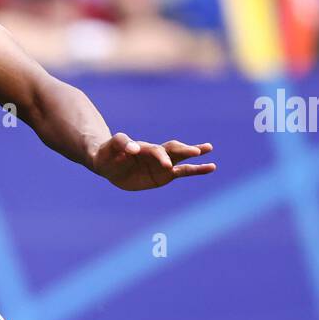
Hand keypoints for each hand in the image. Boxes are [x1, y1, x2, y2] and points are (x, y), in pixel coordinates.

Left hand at [93, 133, 214, 190]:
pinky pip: (184, 172)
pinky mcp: (165, 174)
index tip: (157, 161)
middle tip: (194, 152)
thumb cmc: (107, 153)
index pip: (151, 149)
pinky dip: (197, 169)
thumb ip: (121, 145)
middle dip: (182, 151)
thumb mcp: (110, 148)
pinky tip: (211, 167)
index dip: (155, 155)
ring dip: (193, 152)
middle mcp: (154, 153)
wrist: (109, 164)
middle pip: (171, 149)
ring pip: (181, 157)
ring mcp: (162, 163)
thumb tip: (133, 148)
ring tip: (209, 148)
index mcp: (141, 147)